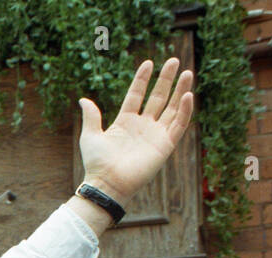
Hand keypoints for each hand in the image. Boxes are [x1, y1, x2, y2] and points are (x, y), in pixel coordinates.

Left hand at [78, 57, 194, 206]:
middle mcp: (142, 126)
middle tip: (174, 60)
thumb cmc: (97, 163)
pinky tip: (188, 94)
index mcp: (125, 122)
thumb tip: (83, 99)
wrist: (107, 183)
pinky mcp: (165, 144)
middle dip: (166, 79)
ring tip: (187, 72)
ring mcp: (155, 134)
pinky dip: (185, 110)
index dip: (142, 79)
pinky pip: (179, 124)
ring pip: (172, 107)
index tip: (149, 62)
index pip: (136, 95)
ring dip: (180, 90)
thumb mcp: (91, 136)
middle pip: (158, 97)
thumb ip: (91, 116)